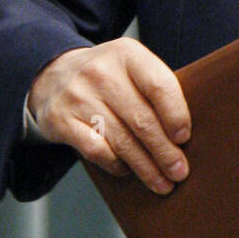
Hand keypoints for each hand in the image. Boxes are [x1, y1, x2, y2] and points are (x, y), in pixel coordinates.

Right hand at [27, 39, 191, 193]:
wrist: (53, 74)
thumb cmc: (108, 77)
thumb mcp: (131, 67)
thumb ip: (156, 90)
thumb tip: (186, 136)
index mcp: (127, 54)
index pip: (158, 86)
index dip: (175, 115)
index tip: (185, 138)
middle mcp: (101, 72)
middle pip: (142, 119)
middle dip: (165, 152)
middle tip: (180, 172)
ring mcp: (78, 96)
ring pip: (121, 140)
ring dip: (146, 167)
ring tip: (163, 183)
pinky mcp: (60, 120)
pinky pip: (97, 151)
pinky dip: (116, 165)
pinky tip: (128, 171)